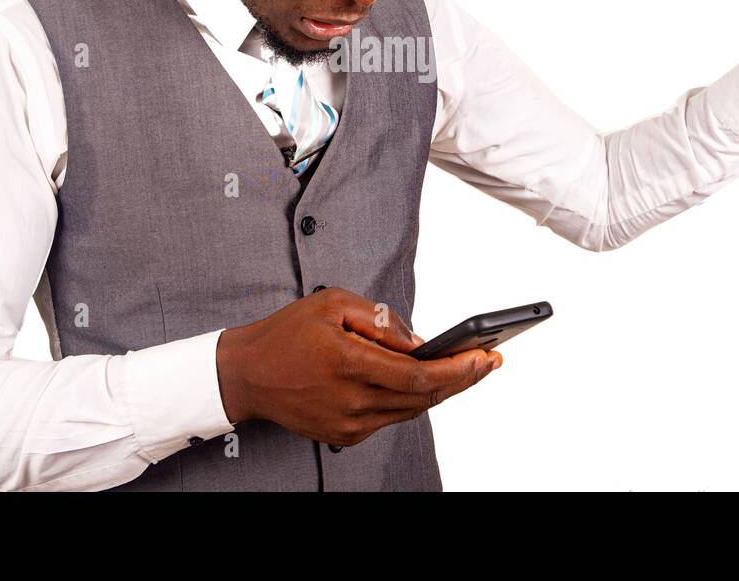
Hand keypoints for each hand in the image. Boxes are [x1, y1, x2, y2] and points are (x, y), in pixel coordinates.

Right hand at [215, 287, 501, 447]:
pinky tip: (427, 383)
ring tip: (466, 369)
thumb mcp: (332, 303)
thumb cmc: (287, 333)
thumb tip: (422, 343)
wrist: (247, 374)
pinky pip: (390, 417)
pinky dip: (412, 400)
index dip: (460, 370)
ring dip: (441, 391)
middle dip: (463, 379)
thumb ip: (380, 320)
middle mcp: (352, 401)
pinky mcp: (344, 435)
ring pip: (411, 410)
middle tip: (491, 361)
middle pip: (425, 398)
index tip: (488, 357)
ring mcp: (349, 423)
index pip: (421, 375)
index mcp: (349, 364)